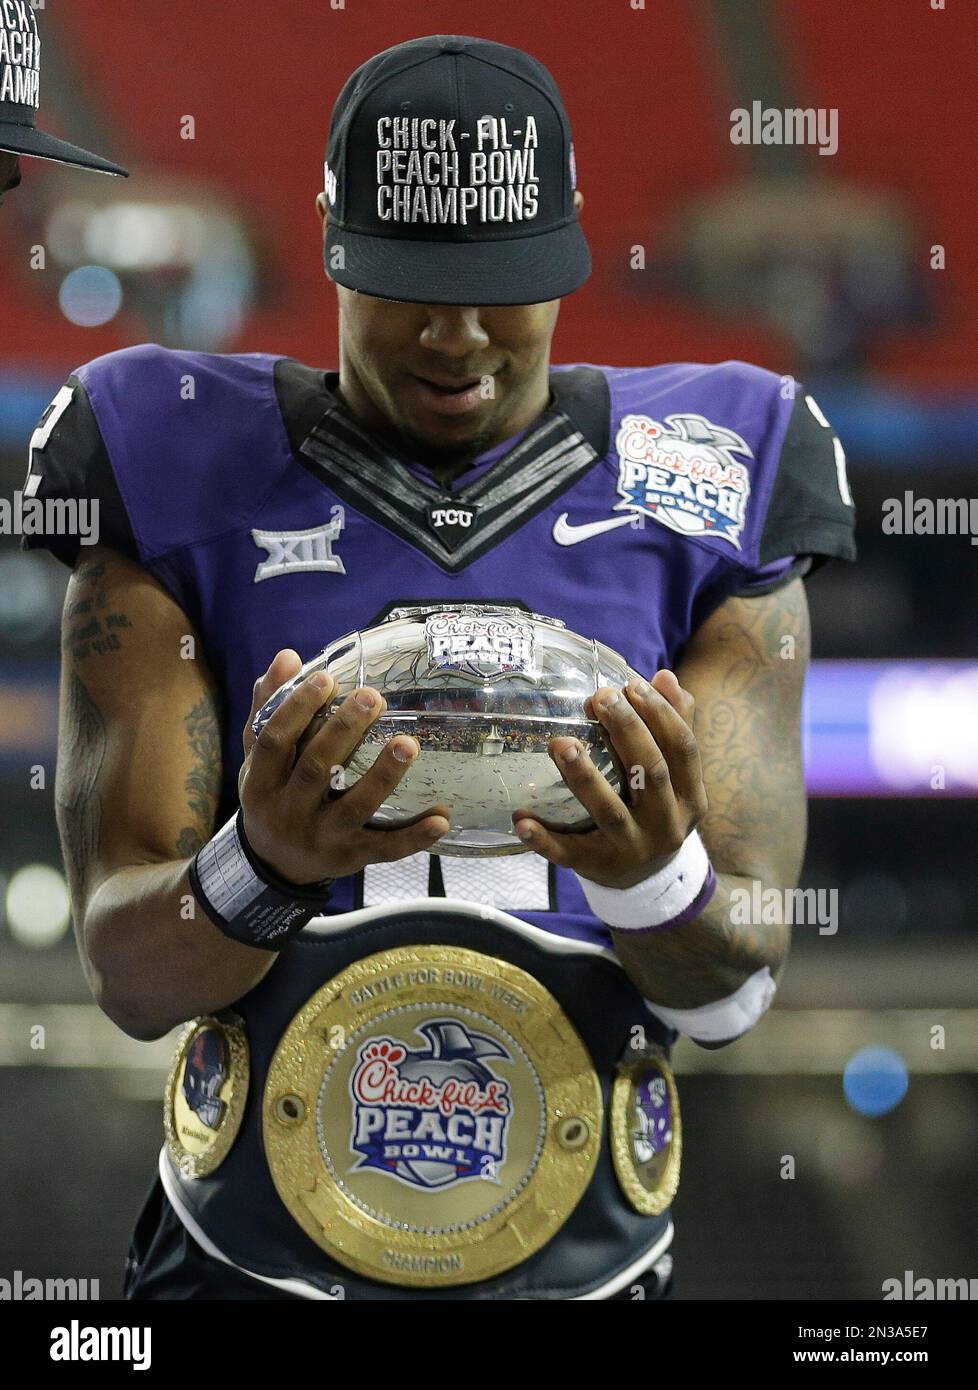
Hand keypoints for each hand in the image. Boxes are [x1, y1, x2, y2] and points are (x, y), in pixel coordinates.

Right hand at [238, 650, 450, 884]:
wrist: (277, 864)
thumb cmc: (273, 795)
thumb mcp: (260, 758)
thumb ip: (270, 708)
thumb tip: (288, 657)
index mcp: (260, 784)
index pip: (275, 741)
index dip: (298, 709)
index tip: (326, 678)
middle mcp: (288, 813)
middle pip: (315, 770)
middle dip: (344, 732)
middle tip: (372, 697)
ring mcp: (322, 838)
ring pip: (353, 808)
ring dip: (382, 776)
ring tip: (409, 743)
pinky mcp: (352, 858)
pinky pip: (385, 849)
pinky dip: (414, 838)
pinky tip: (441, 819)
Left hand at [510, 670, 707, 889]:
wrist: (648, 880)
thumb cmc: (654, 809)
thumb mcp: (673, 776)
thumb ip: (672, 727)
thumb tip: (665, 676)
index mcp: (691, 797)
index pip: (682, 749)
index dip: (661, 714)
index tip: (632, 684)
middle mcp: (666, 825)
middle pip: (651, 774)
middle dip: (627, 732)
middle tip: (599, 698)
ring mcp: (632, 850)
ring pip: (610, 812)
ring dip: (584, 778)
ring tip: (561, 744)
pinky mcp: (598, 868)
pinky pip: (569, 854)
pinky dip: (544, 840)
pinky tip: (521, 821)